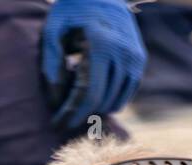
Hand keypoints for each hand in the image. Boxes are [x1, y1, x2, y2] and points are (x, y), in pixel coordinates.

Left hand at [41, 0, 145, 127]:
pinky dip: (110, 100)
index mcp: (100, 44)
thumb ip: (51, 65)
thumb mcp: (53, 31)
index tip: (57, 125)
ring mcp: (134, 56)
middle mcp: (122, 52)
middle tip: (63, 116)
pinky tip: (96, 93)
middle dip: (80, 114)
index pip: (88, 94)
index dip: (72, 114)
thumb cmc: (71, 12)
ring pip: (115, 102)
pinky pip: (126, 94)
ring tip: (78, 98)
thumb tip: (57, 102)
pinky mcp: (140, 60)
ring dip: (94, 107)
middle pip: (101, 101)